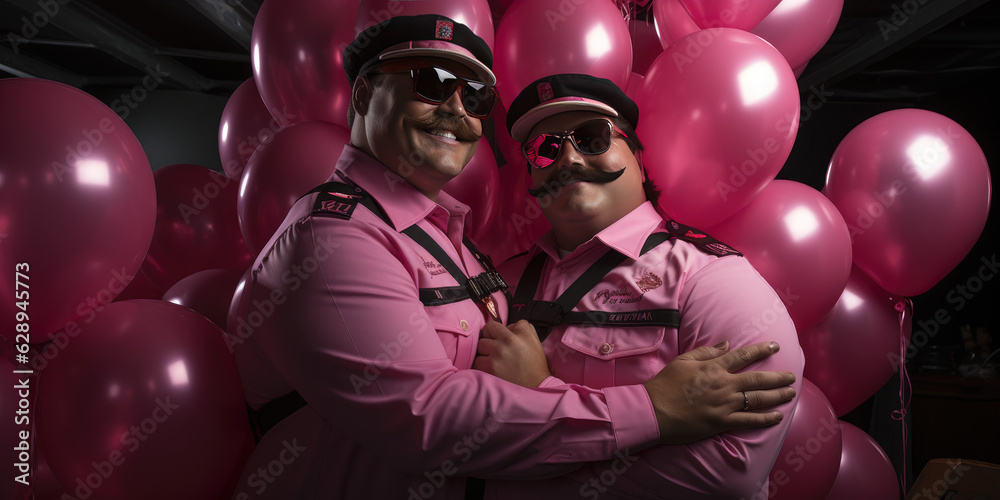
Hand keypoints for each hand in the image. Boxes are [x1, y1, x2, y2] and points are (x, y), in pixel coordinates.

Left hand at [473, 320, 550, 387]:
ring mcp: (499, 352)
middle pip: (488, 328)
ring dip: (484, 351)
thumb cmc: (535, 366)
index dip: (503, 331)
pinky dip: (481, 364)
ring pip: (480, 343)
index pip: (505, 322)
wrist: (536, 387)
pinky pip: (477, 360)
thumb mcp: (535, 342)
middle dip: (490, 336)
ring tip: (494, 359)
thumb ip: (523, 329)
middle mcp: (510, 340)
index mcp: (523, 332)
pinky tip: (489, 368)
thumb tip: (508, 327)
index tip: (504, 340)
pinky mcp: (490, 366)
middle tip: (494, 346)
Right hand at [642, 340, 795, 444]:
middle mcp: (724, 385)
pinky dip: (765, 419)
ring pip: (758, 399)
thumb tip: (727, 344)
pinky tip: (778, 416)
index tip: (775, 347)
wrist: (654, 410)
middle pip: (757, 379)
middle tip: (792, 376)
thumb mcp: (683, 361)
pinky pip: (749, 421)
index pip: (743, 356)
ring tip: (791, 393)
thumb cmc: (666, 384)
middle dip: (777, 377)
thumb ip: (706, 351)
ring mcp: (724, 405)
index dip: (761, 350)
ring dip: (777, 396)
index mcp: (714, 368)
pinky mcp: (721, 423)